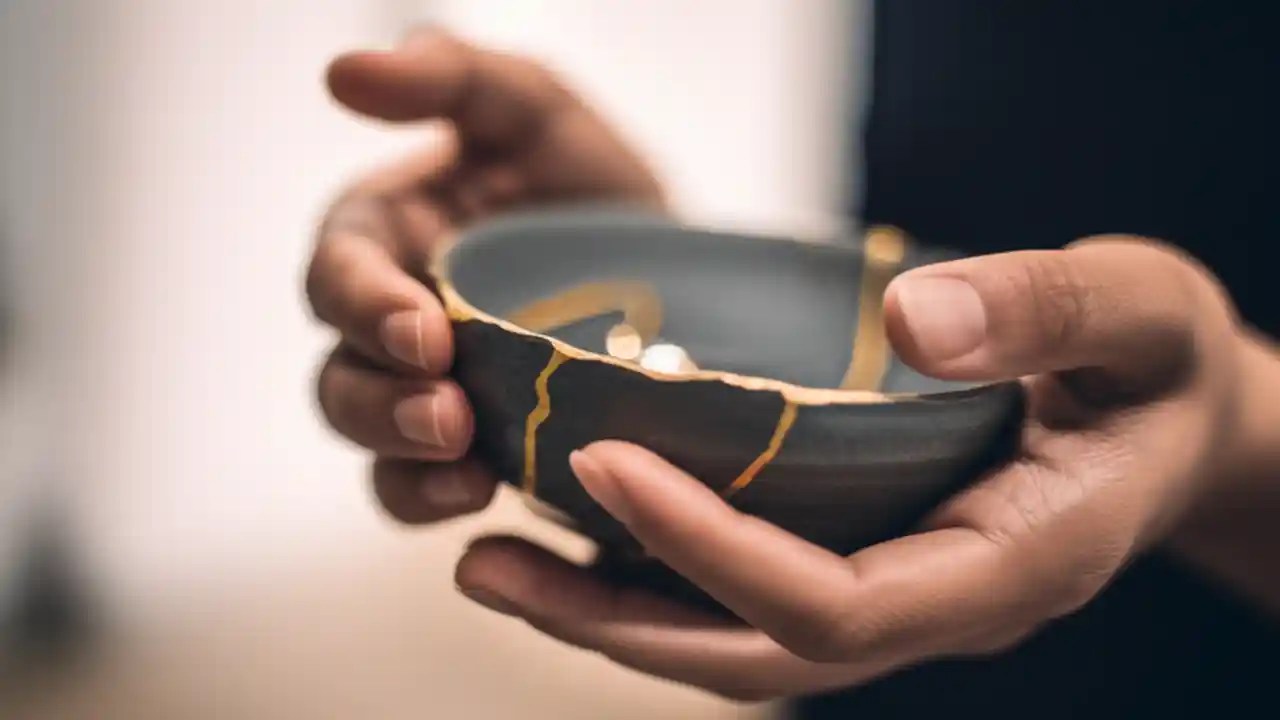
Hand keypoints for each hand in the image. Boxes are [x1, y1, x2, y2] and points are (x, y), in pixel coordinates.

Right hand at [307, 28, 662, 522]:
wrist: (679, 279)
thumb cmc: (595, 187)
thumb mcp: (542, 112)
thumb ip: (455, 78)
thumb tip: (344, 72)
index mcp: (389, 235)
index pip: (339, 270)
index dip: (363, 303)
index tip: (425, 329)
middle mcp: (389, 320)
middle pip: (339, 372)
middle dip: (381, 400)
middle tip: (448, 414)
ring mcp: (424, 391)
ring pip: (369, 439)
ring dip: (402, 457)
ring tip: (468, 469)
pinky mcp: (467, 452)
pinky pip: (418, 490)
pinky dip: (432, 497)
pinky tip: (482, 495)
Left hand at [453, 238, 1250, 700]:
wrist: (1174, 423)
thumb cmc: (1158, 370)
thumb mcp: (1138, 313)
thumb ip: (1046, 313)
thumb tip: (913, 318)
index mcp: (1008, 565)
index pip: (832, 604)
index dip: (711, 549)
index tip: (605, 464)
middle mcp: (937, 606)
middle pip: (755, 655)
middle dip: (616, 622)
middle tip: (487, 560)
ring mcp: (897, 597)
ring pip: (736, 643)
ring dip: (610, 613)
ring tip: (493, 558)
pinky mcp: (865, 563)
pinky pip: (745, 597)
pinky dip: (655, 574)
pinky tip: (578, 528)